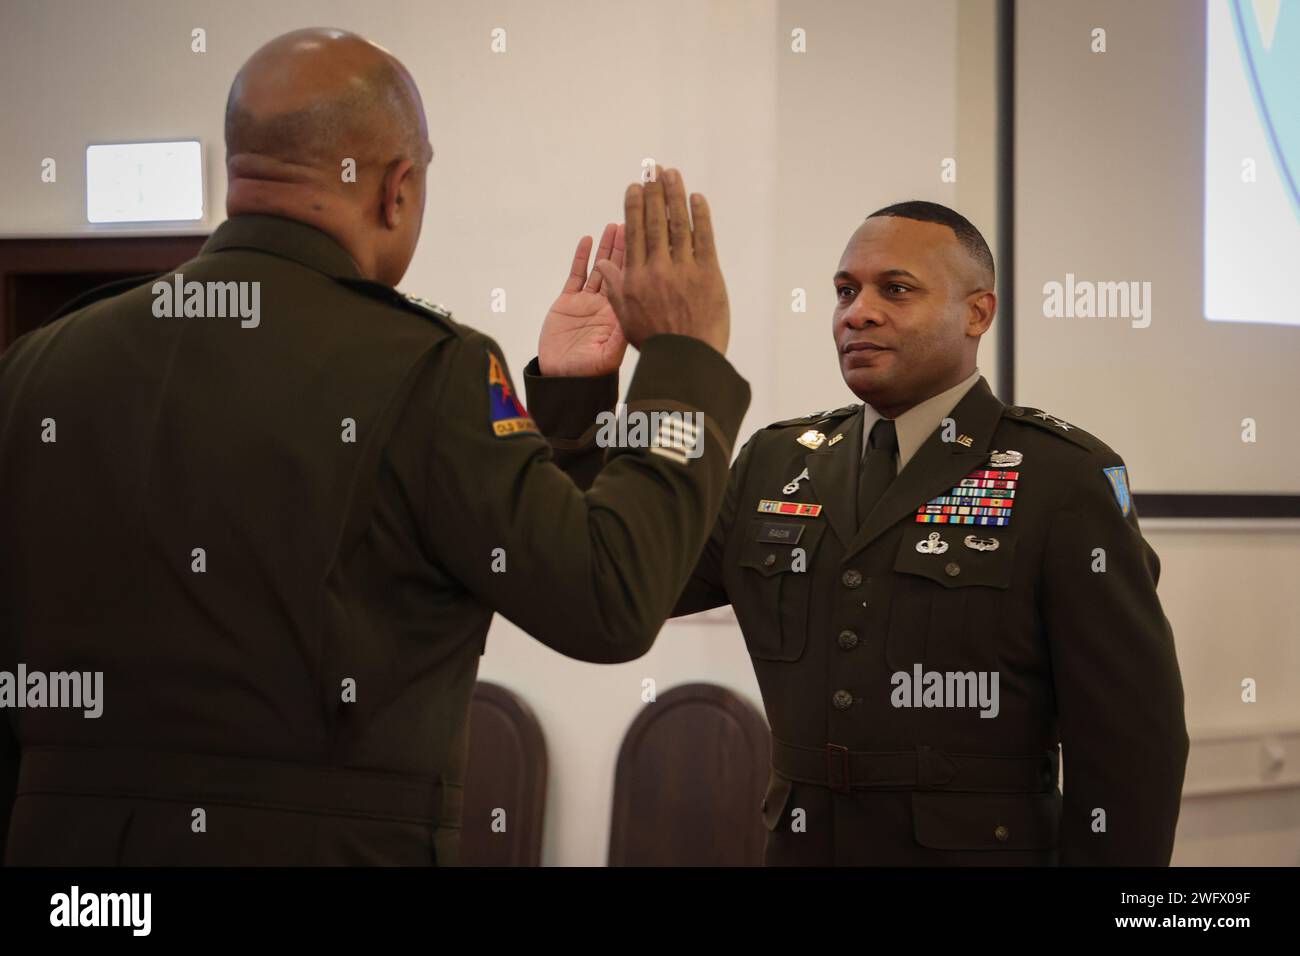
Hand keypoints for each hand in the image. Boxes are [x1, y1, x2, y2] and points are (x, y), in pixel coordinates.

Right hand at [537, 223, 627, 376]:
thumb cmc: (588, 373)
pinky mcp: (567, 302)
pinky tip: (587, 240)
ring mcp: (587, 302)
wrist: (562, 380)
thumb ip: (619, 334)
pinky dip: (581, 258)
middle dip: (625, 246)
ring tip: (613, 226)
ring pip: (600, 268)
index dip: (641, 259)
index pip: (635, 280)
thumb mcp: (608, 355)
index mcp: (620, 315)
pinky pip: (576, 275)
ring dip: (607, 247)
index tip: (650, 238)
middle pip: (620, 269)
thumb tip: (635, 315)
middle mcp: (607, 305)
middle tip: (634, 223)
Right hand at [594, 166, 728, 354]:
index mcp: (635, 277)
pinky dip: (700, 216)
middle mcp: (657, 268)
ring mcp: (684, 269)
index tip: (634, 187)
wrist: (686, 358)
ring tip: (672, 174)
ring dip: (674, 195)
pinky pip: (703, 238)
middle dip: (653, 192)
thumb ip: (615, 289)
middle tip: (652, 170)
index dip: (634, 206)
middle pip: (653, 222)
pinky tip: (696, 198)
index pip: (634, 232)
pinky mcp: (708, 274)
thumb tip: (605, 266)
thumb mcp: (626, 317)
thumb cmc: (656, 341)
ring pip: (677, 224)